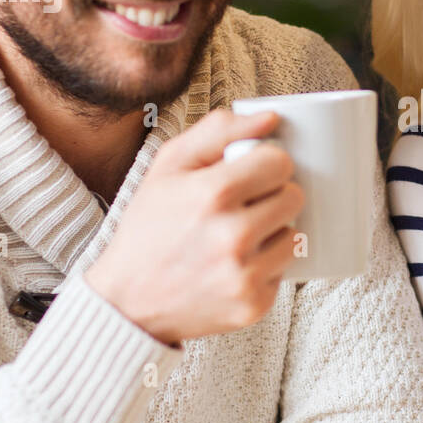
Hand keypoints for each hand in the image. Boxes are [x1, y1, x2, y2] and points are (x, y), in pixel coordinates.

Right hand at [84, 108, 304, 346]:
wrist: (127, 303)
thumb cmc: (149, 229)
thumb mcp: (167, 168)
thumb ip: (217, 132)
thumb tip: (270, 118)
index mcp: (212, 194)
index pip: (280, 162)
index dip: (265, 165)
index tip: (250, 175)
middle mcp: (233, 236)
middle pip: (294, 197)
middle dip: (273, 196)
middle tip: (244, 206)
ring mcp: (245, 275)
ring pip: (294, 235)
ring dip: (273, 232)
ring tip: (237, 237)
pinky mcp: (254, 305)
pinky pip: (284, 270)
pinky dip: (265, 266)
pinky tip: (234, 265)